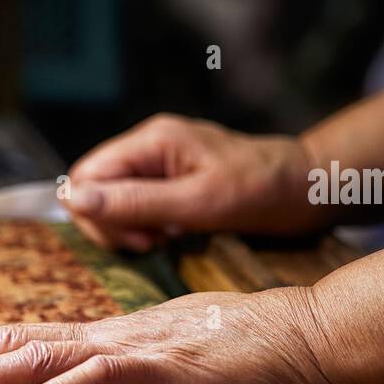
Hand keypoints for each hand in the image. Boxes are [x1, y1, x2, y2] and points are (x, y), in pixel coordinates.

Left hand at [0, 288, 346, 383]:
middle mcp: (103, 337)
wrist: (316, 335)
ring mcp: (131, 349)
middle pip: (0, 345)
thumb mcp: (168, 369)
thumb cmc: (250, 354)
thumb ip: (120, 380)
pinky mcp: (164, 370)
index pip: (8, 343)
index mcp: (101, 339)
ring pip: (30, 357)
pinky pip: (95, 382)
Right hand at [63, 114, 318, 249]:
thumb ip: (136, 202)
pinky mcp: (168, 180)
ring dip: (127, 229)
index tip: (138, 238)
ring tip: (165, 238)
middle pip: (92, 189)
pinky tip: (171, 233)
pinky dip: (143, 227)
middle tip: (153, 242)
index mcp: (152, 140)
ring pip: (110, 201)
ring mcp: (158, 162)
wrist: (310, 187)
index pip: (85, 176)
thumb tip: (74, 200)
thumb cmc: (264, 191)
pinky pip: (133, 205)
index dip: (95, 214)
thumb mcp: (199, 202)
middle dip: (111, 224)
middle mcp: (149, 146)